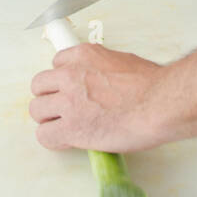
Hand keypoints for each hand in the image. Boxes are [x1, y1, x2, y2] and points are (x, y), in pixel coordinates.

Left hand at [29, 42, 166, 150]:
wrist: (160, 104)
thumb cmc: (151, 86)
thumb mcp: (123, 61)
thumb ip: (102, 68)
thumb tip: (99, 80)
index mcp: (84, 55)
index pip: (56, 64)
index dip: (63, 80)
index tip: (69, 89)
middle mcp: (70, 75)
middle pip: (39, 85)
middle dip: (50, 98)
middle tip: (63, 109)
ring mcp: (68, 102)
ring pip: (37, 110)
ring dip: (49, 119)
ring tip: (65, 126)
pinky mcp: (70, 128)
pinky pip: (45, 136)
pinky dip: (53, 140)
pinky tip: (66, 141)